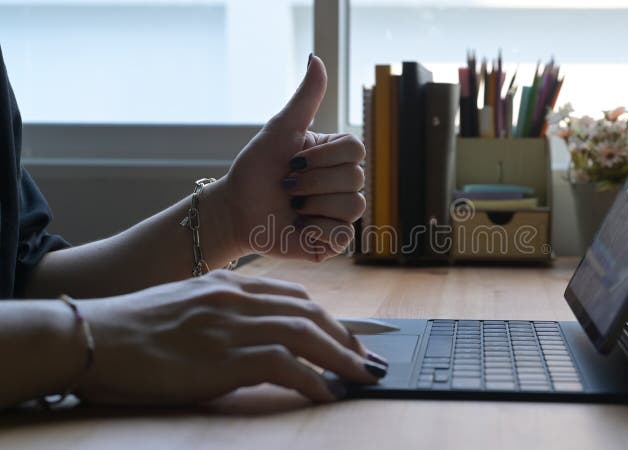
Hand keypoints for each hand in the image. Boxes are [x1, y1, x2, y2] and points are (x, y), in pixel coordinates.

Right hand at [76, 270, 387, 404]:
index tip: (345, 334)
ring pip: (308, 334)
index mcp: (229, 284)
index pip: (294, 295)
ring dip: (342, 357)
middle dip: (345, 336)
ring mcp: (235, 324)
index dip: (326, 316)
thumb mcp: (186, 306)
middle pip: (310, 312)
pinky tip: (327, 395)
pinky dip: (314, 381)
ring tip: (362, 376)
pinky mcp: (228, 355)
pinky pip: (287, 366)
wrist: (96, 337)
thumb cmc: (134, 329)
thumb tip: (253, 338)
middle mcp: (239, 298)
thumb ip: (223, 313)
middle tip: (365, 358)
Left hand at [222, 54, 365, 261]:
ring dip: (312, 205)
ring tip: (293, 207)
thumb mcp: (280, 130)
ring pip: (352, 207)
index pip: (356, 150)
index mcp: (337, 156)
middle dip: (311, 181)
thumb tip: (316, 57)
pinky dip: (315, 230)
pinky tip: (299, 227)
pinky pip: (343, 235)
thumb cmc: (257, 168)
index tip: (293, 160)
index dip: (322, 157)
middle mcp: (345, 183)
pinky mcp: (334, 241)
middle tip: (287, 186)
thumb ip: (304, 98)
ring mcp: (342, 213)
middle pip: (355, 179)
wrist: (236, 209)